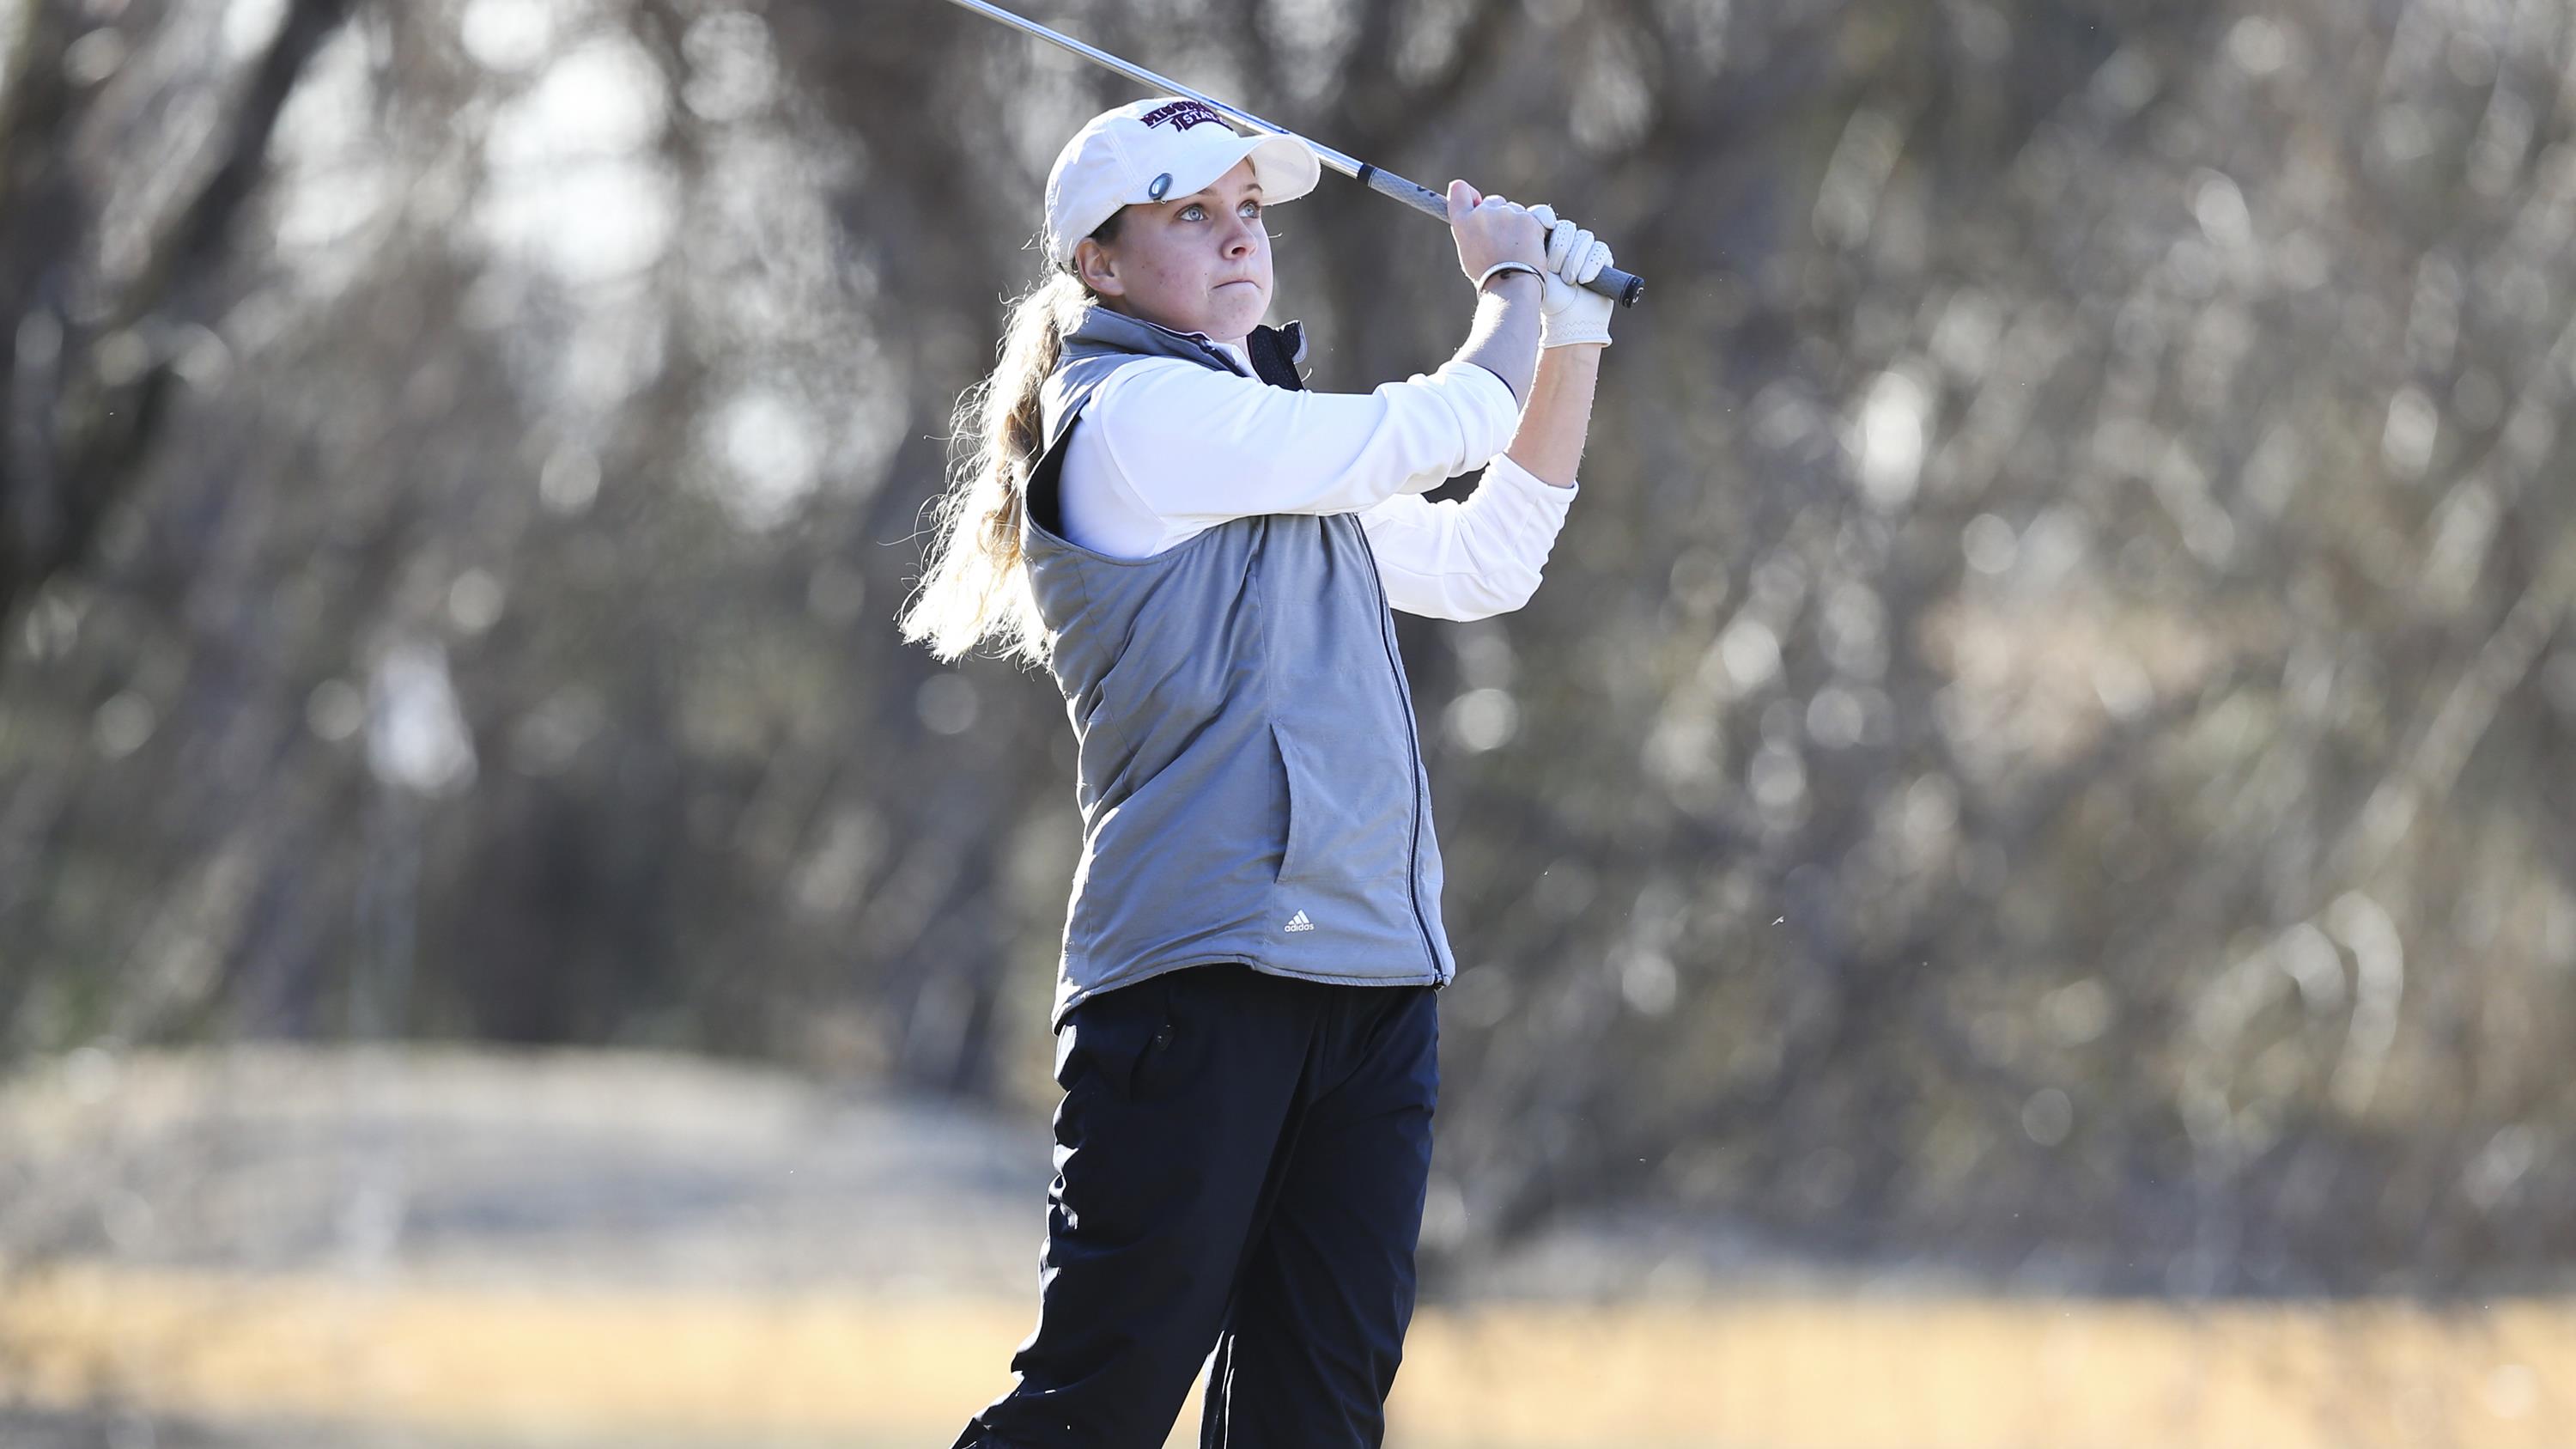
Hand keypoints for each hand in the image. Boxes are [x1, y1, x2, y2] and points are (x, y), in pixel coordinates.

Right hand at [1446, 180, 1546, 290]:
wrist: (1511, 284)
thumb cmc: (1488, 275)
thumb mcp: (1469, 252)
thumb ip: (1471, 230)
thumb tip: (1479, 220)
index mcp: (1463, 222)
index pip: (1458, 190)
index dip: (1468, 194)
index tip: (1475, 200)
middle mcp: (1482, 212)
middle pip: (1493, 202)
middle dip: (1499, 215)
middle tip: (1503, 240)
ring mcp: (1506, 213)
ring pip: (1514, 210)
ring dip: (1516, 223)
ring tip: (1515, 249)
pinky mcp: (1527, 218)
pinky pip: (1531, 218)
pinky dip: (1532, 230)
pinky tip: (1528, 248)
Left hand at [1527, 204, 1614, 347]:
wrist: (1566, 320)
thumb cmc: (1544, 298)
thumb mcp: (1529, 271)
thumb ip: (1522, 249)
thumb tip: (1514, 225)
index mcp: (1543, 240)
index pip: (1545, 216)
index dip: (1544, 218)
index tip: (1543, 227)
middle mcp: (1565, 241)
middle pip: (1566, 227)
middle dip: (1561, 247)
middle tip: (1553, 268)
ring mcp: (1584, 249)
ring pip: (1584, 237)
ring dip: (1575, 259)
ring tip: (1568, 280)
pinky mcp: (1601, 257)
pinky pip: (1599, 250)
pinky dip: (1591, 264)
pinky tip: (1583, 279)